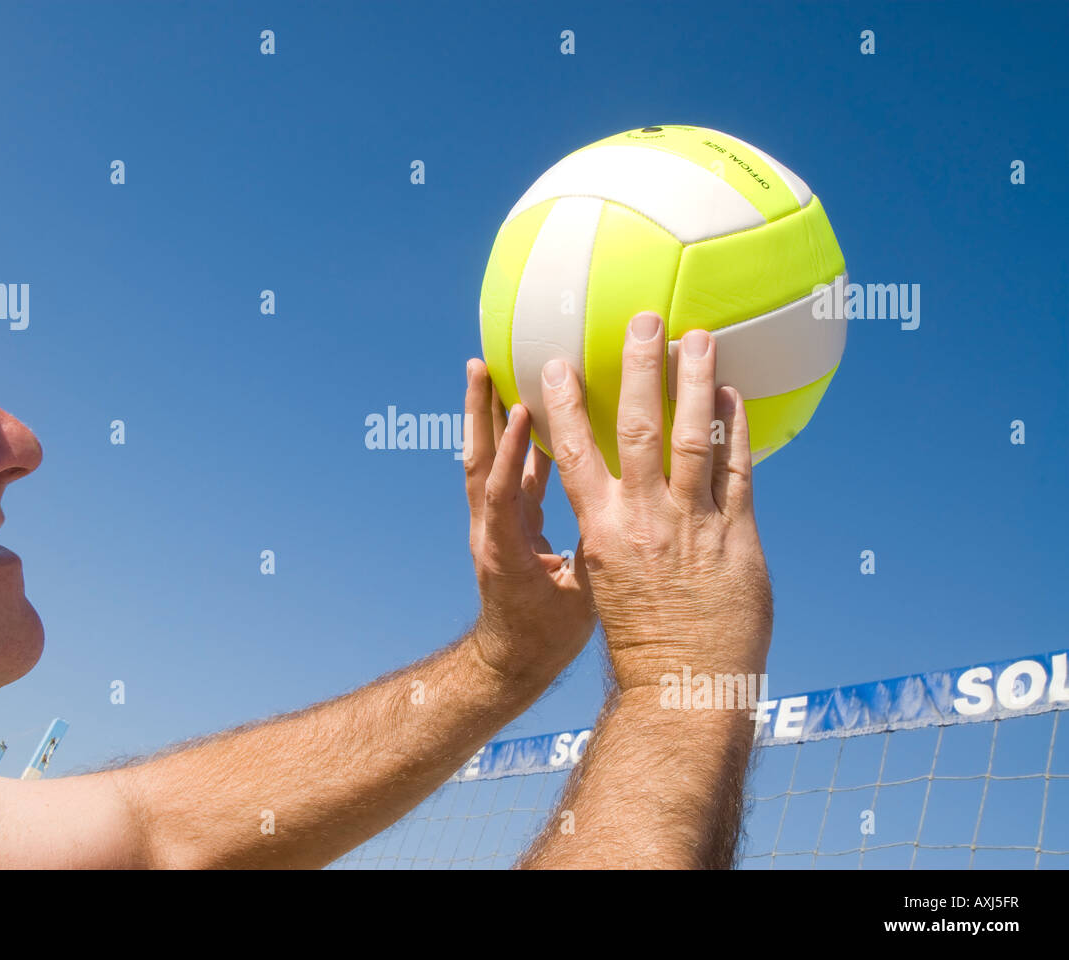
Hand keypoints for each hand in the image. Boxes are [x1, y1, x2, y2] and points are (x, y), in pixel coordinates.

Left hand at [463, 359, 596, 683]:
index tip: (519, 412)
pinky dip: (513, 440)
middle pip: (478, 461)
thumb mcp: (577, 601)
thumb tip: (625, 518)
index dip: (510, 453)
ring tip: (490, 371)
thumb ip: (593, 557)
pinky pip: (507, 472)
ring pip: (485, 461)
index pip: (502, 493)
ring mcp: (493, 524)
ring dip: (486, 416)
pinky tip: (529, 411)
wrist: (511, 661)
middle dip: (478, 413)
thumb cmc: (545, 638)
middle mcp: (490, 531)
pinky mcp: (505, 523)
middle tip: (478, 367)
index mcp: (504, 551)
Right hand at [539, 312, 772, 689]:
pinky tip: (734, 395)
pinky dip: (736, 430)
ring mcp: (694, 527)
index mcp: (602, 531)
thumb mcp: (605, 579)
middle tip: (644, 320)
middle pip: (637, 429)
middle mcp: (645, 521)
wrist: (683, 689)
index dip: (565, 406)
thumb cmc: (640, 638)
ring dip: (696, 382)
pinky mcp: (738, 540)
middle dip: (638, 369)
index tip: (558, 364)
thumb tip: (612, 489)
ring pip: (694, 438)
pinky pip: (738, 472)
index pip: (576, 455)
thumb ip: (609, 528)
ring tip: (699, 337)